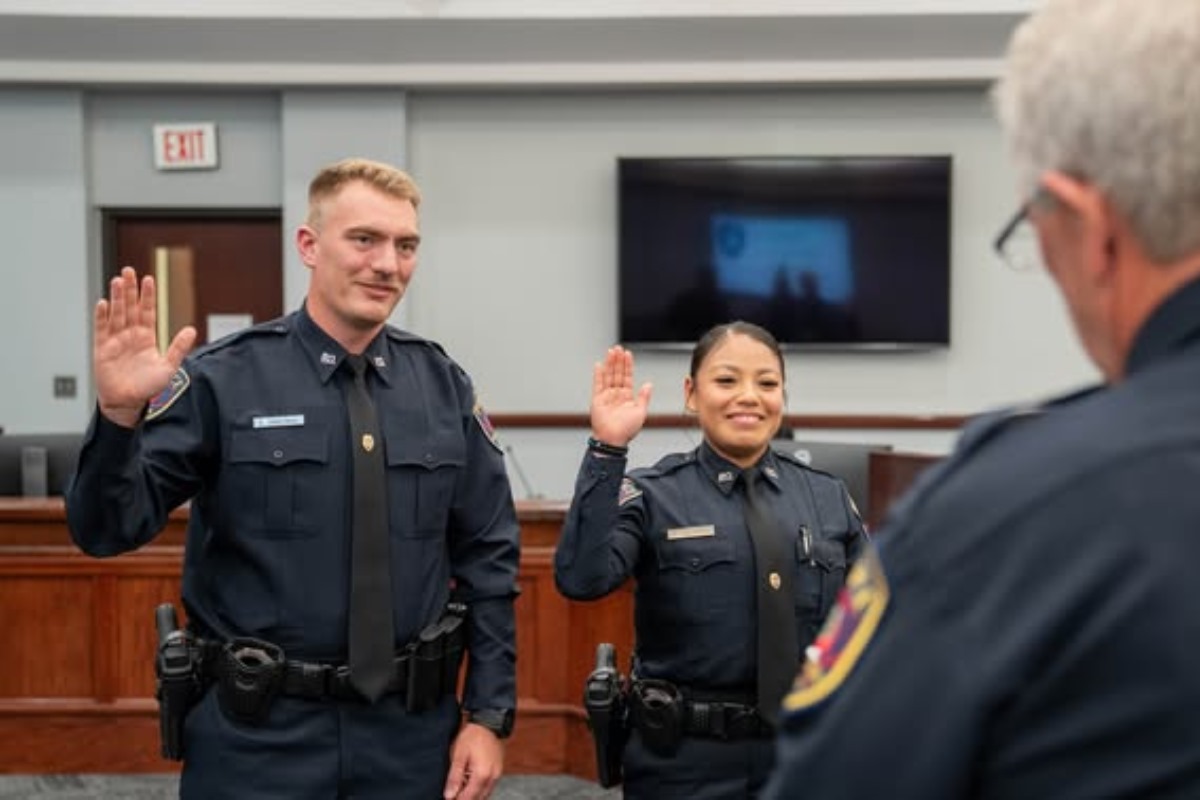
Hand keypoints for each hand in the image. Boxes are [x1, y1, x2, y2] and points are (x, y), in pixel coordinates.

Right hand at [94, 267, 196, 427]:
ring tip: (117, 280)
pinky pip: (101, 329)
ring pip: (116, 313)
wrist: (128, 402)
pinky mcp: (102, 348)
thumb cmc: (147, 387)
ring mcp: (116, 340)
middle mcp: (131, 335)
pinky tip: (103, 303)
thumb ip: (178, 348)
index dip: (148, 296)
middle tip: (129, 271)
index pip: (148, 311)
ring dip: (116, 297)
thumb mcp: (168, 367)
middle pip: (130, 307)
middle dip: (130, 289)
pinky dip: (102, 316)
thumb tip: (192, 330)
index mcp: (147, 337)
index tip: (149, 279)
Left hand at [443, 722, 504, 799]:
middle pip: (478, 799)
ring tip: (461, 787)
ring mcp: (497, 775)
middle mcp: (492, 778)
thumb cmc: (472, 737)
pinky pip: (489, 787)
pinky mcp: (499, 771)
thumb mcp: (459, 755)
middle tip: (454, 792)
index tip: (448, 798)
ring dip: (473, 794)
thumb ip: (454, 777)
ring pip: (484, 795)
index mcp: (481, 775)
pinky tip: (470, 782)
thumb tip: (449, 796)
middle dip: (465, 798)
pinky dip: (479, 789)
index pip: (468, 798)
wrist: (489, 723)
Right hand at [589, 345, 651, 446]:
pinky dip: (598, 374)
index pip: (627, 376)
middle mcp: (616, 394)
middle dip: (618, 360)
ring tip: (611, 352)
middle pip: (617, 373)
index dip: (627, 365)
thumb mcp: (640, 412)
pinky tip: (599, 365)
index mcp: (627, 396)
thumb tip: (648, 384)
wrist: (613, 439)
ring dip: (610, 364)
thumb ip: (644, 397)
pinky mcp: (597, 399)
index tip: (628, 354)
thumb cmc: (627, 430)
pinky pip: (597, 384)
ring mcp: (606, 396)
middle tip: (618, 348)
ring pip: (608, 376)